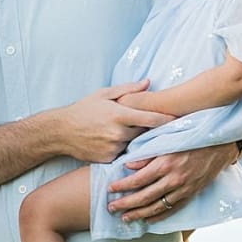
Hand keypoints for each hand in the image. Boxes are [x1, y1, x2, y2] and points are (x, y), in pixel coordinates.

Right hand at [56, 82, 177, 163]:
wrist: (60, 132)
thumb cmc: (83, 109)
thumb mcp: (103, 94)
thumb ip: (128, 89)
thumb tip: (148, 83)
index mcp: (119, 114)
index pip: (151, 118)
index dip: (167, 119)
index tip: (181, 119)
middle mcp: (118, 132)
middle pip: (145, 132)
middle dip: (151, 129)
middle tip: (162, 126)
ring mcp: (113, 147)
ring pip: (135, 144)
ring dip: (137, 140)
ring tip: (135, 134)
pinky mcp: (108, 159)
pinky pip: (123, 154)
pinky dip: (124, 149)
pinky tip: (118, 143)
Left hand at [107, 142, 237, 223]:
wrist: (219, 146)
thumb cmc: (190, 139)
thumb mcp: (167, 141)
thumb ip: (147, 154)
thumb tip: (128, 164)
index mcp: (165, 163)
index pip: (138, 179)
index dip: (123, 186)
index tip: (110, 189)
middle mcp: (173, 179)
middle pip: (144, 197)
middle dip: (126, 204)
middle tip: (111, 208)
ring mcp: (183, 189)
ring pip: (157, 207)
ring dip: (139, 214)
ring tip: (125, 218)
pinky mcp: (191, 194)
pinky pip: (172, 210)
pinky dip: (159, 217)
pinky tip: (148, 221)